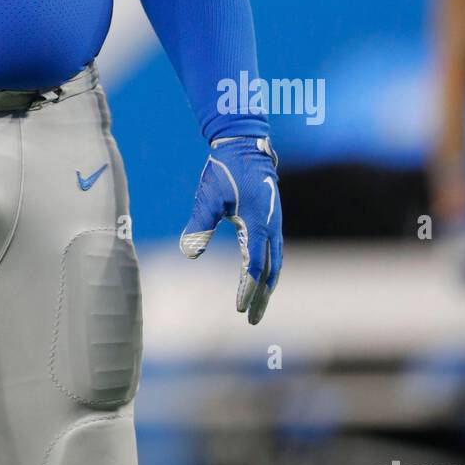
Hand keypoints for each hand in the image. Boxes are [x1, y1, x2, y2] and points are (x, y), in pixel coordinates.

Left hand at [180, 136, 281, 324]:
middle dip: (262, 296)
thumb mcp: (208, 198)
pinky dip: (268, 268)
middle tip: (252, 319)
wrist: (244, 144)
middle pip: (271, 270)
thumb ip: (199, 226)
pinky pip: (273, 250)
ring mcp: (274, 222)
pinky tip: (257, 277)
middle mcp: (272, 225)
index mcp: (258, 223)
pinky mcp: (271, 218)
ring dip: (267, 284)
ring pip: (275, 261)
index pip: (255, 265)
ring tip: (258, 304)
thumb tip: (189, 254)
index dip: (248, 288)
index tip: (239, 308)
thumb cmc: (224, 170)